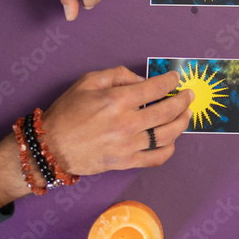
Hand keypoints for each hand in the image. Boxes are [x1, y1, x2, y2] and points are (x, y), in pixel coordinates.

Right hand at [0, 67, 191, 208]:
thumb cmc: (68, 112)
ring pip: (167, 135)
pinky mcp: (126, 162)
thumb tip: (142, 80)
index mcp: (117, 100)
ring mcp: (128, 145)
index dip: (170, 82)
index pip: (155, 88)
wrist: (51, 146)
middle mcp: (127, 123)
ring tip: (186, 115)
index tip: (175, 79)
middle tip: (188, 96)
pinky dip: (169, 149)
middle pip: (167, 111)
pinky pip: (156, 158)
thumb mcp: (88, 81)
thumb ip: (118, 75)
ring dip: (182, 123)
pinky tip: (171, 140)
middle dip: (183, 101)